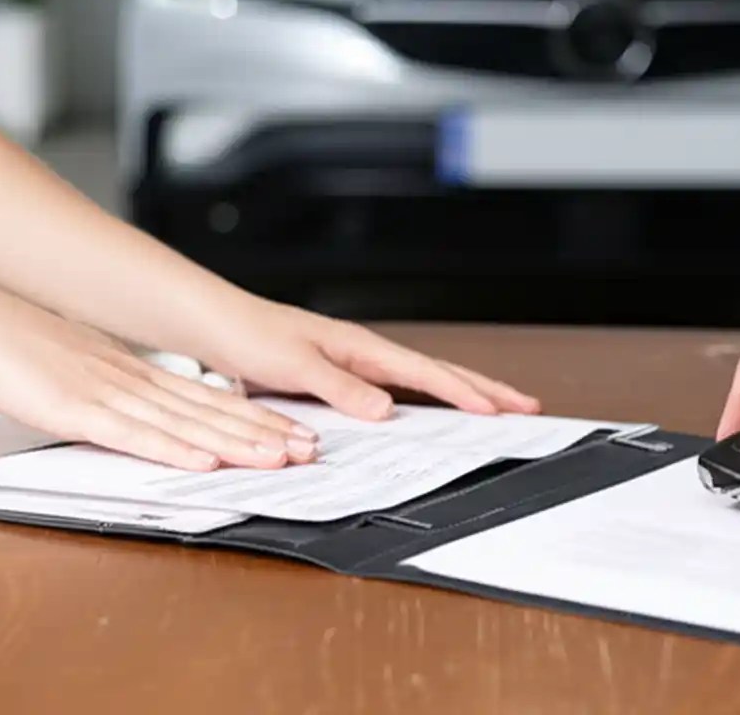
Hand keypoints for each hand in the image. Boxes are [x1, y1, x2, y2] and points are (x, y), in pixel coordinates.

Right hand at [0, 295, 319, 471]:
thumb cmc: (13, 341)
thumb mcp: (77, 368)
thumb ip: (112, 391)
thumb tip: (138, 411)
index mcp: (134, 374)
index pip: (208, 399)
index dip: (254, 418)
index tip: (291, 433)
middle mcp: (132, 383)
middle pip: (211, 412)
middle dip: (264, 433)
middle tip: (310, 449)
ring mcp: (107, 395)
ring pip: (186, 425)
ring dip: (237, 444)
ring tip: (281, 457)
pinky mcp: (75, 410)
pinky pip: (133, 434)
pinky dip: (173, 450)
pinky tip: (206, 462)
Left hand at [197, 299, 541, 420]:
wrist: (213, 324)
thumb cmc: (248, 335)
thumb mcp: (292, 364)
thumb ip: (340, 388)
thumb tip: (388, 410)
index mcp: (360, 347)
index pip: (425, 372)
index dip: (464, 392)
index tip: (499, 409)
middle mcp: (364, 354)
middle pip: (437, 372)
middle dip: (483, 388)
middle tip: (525, 405)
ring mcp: (356, 365)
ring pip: (421, 381)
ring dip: (460, 395)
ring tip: (496, 408)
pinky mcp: (341, 378)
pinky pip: (396, 391)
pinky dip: (425, 401)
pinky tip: (432, 415)